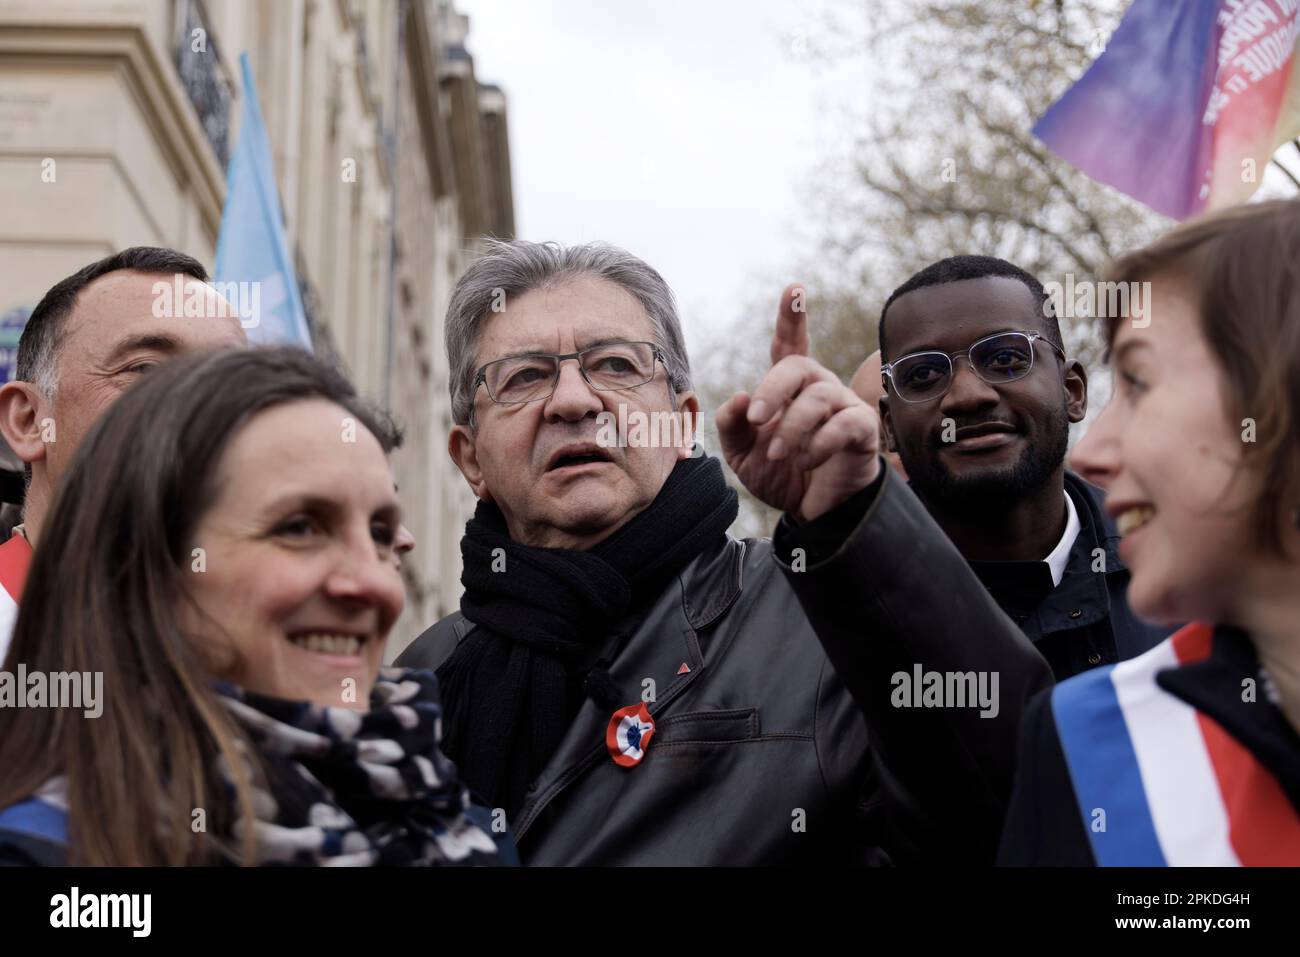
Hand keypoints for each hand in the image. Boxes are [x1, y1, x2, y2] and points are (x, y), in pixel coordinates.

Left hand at [716, 284, 881, 521]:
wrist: (814, 513)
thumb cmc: (780, 475)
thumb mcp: (743, 454)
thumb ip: (732, 426)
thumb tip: (739, 396)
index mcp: (788, 389)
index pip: (789, 345)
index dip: (791, 317)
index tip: (794, 288)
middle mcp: (818, 389)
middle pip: (799, 366)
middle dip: (773, 389)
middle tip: (757, 419)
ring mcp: (843, 407)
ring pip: (819, 396)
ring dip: (793, 427)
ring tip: (780, 455)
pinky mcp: (862, 431)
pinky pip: (845, 423)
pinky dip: (819, 444)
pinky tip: (806, 462)